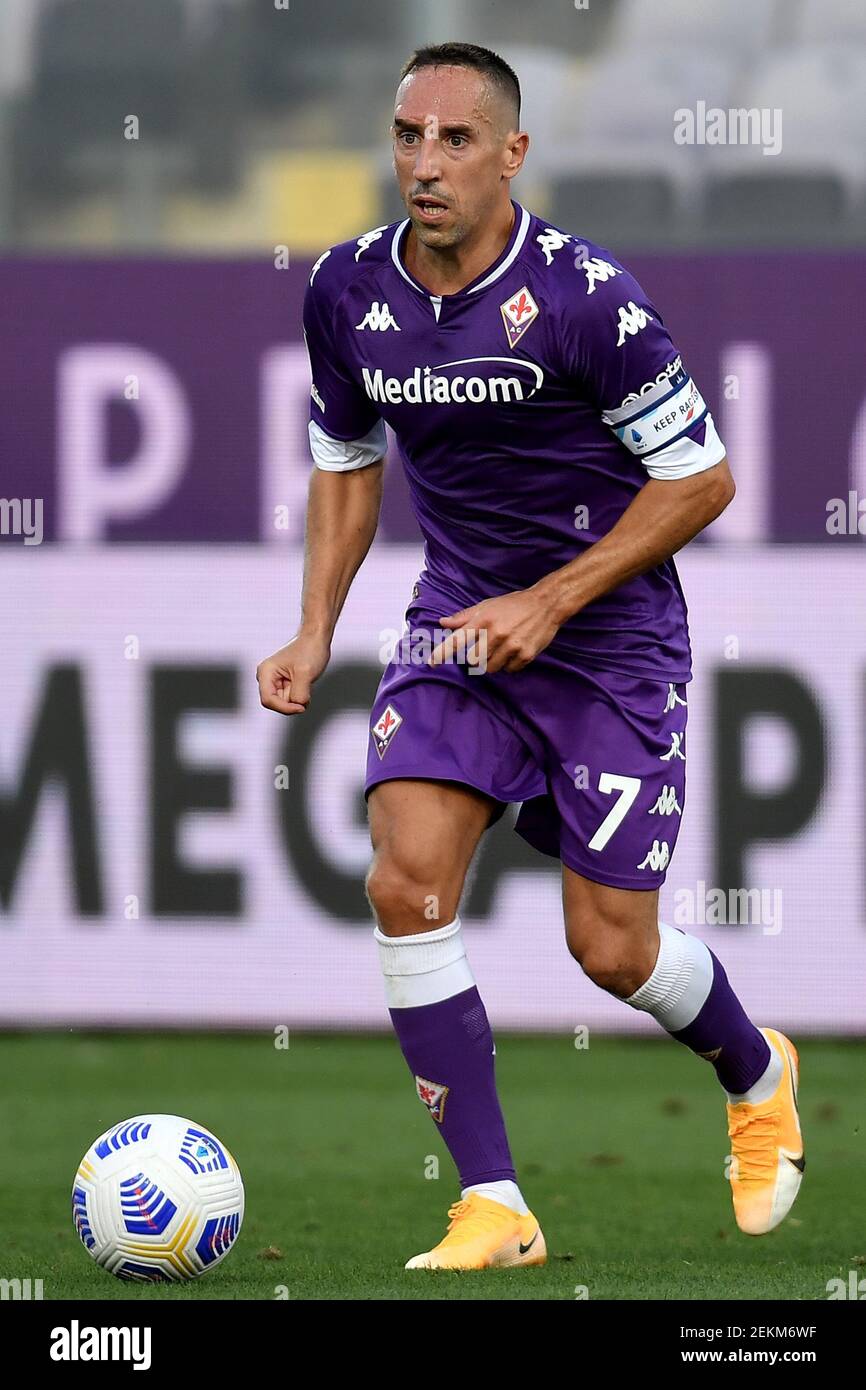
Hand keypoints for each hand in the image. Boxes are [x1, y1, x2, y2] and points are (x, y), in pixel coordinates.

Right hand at [256, 632, 330, 714]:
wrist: (316, 638)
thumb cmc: (310, 648)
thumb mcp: (305, 673)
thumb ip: (299, 693)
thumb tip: (298, 706)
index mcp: (266, 672)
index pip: (268, 700)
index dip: (285, 708)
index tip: (301, 707)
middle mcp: (267, 677)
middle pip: (276, 703)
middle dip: (292, 703)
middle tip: (307, 692)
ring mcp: (276, 681)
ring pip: (285, 702)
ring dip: (298, 698)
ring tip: (306, 683)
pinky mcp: (284, 683)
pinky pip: (291, 698)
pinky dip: (301, 696)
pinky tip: (306, 684)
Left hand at [429, 588, 561, 673]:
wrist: (546, 604)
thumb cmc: (513, 604)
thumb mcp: (488, 605)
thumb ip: (465, 616)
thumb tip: (443, 622)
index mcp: (483, 620)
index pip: (457, 640)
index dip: (442, 653)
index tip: (431, 663)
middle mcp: (496, 634)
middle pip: (474, 660)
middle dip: (477, 657)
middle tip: (487, 647)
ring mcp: (511, 646)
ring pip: (491, 668)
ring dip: (493, 662)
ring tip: (503, 647)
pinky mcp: (525, 655)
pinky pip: (509, 670)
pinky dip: (509, 664)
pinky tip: (515, 650)